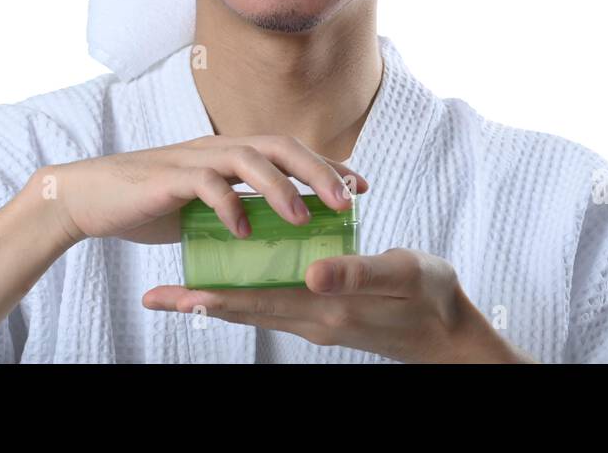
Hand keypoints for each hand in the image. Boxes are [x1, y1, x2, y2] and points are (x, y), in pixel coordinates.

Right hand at [35, 135, 368, 246]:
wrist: (88, 197)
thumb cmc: (147, 202)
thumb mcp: (201, 204)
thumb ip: (235, 206)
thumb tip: (270, 227)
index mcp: (229, 153)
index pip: (289, 150)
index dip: (326, 164)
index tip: (360, 186)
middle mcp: (217, 148)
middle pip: (279, 145)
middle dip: (318, 170)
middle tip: (348, 200)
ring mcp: (193, 159)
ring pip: (249, 158)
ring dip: (281, 187)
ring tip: (303, 219)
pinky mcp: (168, 178)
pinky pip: (207, 184)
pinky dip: (230, 205)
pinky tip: (244, 230)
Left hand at [143, 247, 535, 362]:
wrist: (452, 335)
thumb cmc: (433, 297)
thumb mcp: (402, 274)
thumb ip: (357, 273)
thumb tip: (310, 272)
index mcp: (328, 308)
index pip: (259, 302)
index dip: (213, 296)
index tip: (172, 293)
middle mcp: (315, 319)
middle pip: (247, 310)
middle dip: (201, 301)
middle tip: (155, 297)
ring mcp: (320, 320)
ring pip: (260, 308)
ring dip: (221, 299)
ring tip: (183, 290)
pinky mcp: (329, 315)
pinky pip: (279, 303)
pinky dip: (252, 294)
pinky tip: (240, 281)